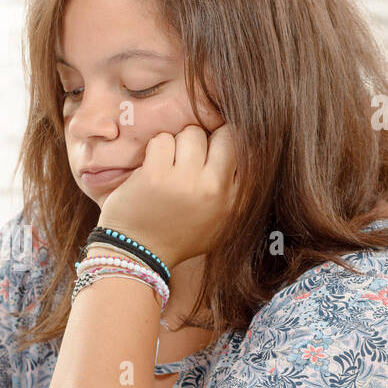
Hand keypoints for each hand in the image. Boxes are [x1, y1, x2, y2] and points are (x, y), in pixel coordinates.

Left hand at [96, 122, 239, 266]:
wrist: (139, 255)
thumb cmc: (180, 235)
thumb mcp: (222, 221)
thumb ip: (237, 190)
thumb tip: (248, 148)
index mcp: (236, 201)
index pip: (246, 149)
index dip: (226, 146)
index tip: (211, 155)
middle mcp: (214, 190)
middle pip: (222, 134)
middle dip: (205, 141)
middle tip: (189, 158)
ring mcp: (185, 182)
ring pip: (191, 133)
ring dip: (178, 144)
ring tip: (169, 166)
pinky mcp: (155, 176)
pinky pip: (163, 140)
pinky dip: (156, 149)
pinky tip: (152, 168)